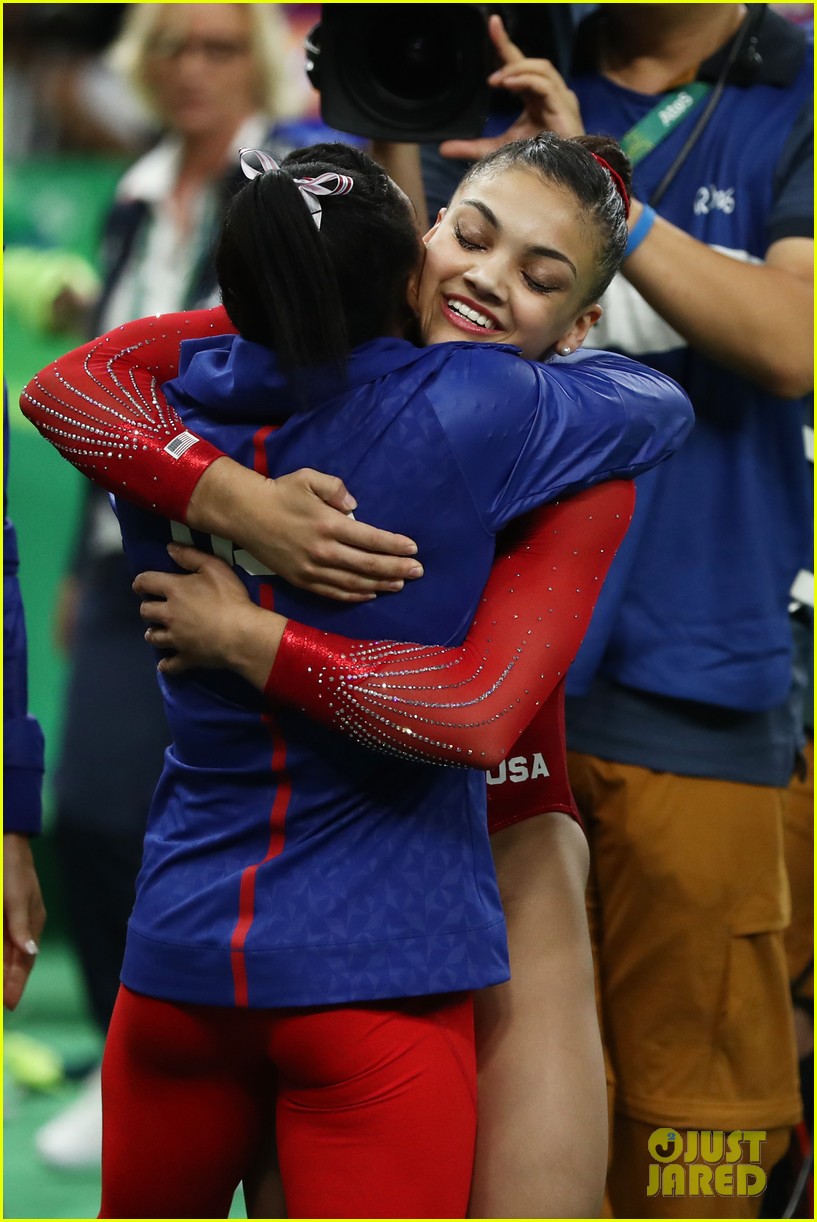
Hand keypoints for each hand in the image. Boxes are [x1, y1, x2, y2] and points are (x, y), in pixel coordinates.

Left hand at [4, 833, 45, 1009]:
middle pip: (15, 961)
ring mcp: (13, 922)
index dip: (16, 983)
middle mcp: (22, 927)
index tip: (9, 1005)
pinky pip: (3, 942)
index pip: (24, 960)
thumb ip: (20, 927)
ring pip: (7, 952)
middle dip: (9, 982)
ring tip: (1, 990)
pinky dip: (2, 953)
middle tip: (3, 1004)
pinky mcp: (6, 915)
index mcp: (31, 925)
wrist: (5, 846)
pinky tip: (0, 959)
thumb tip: (30, 951)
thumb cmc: (12, 872)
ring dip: (5, 970)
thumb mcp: (16, 899)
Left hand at [134, 544, 285, 688]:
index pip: (146, 582)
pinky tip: (165, 664)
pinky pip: (170, 664)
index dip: (141, 582)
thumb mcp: (215, 568)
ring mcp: (175, 638)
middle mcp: (168, 615)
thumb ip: (191, 556)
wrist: (241, 634)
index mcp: (173, 590)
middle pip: (145, 612)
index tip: (141, 585)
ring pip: (154, 637)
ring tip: (156, 633)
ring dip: (153, 633)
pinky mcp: (186, 657)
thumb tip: (169, 548)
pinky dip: (166, 664)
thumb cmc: (230, 598)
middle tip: (154, 608)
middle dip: (147, 608)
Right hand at [187, 460, 423, 602]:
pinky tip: (370, 594)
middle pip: (368, 566)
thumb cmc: (281, 492)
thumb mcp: (309, 478)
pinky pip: (333, 593)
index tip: (414, 548)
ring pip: (354, 584)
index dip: (395, 546)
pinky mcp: (301, 581)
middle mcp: (323, 551)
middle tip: (419, 571)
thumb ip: (337, 489)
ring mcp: (312, 570)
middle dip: (397, 569)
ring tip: (401, 584)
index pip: (371, 539)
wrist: (244, 514)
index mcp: (329, 524)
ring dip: (381, 585)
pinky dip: (355, 596)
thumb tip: (355, 506)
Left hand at [438, 14, 583, 160]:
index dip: (505, 45)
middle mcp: (549, 93)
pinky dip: (527, 81)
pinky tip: (509, 85)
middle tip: (491, 34)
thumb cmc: (535, 162)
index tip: (492, 24)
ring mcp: (559, 98)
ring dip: (516, 69)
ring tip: (495, 80)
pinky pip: (545, 84)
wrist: (557, 178)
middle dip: (509, 47)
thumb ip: (471, 147)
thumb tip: (443, 148)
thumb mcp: (496, 150)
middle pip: (530, 61)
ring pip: (539, 68)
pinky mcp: (564, 107)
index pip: (518, 65)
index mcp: (535, 97)